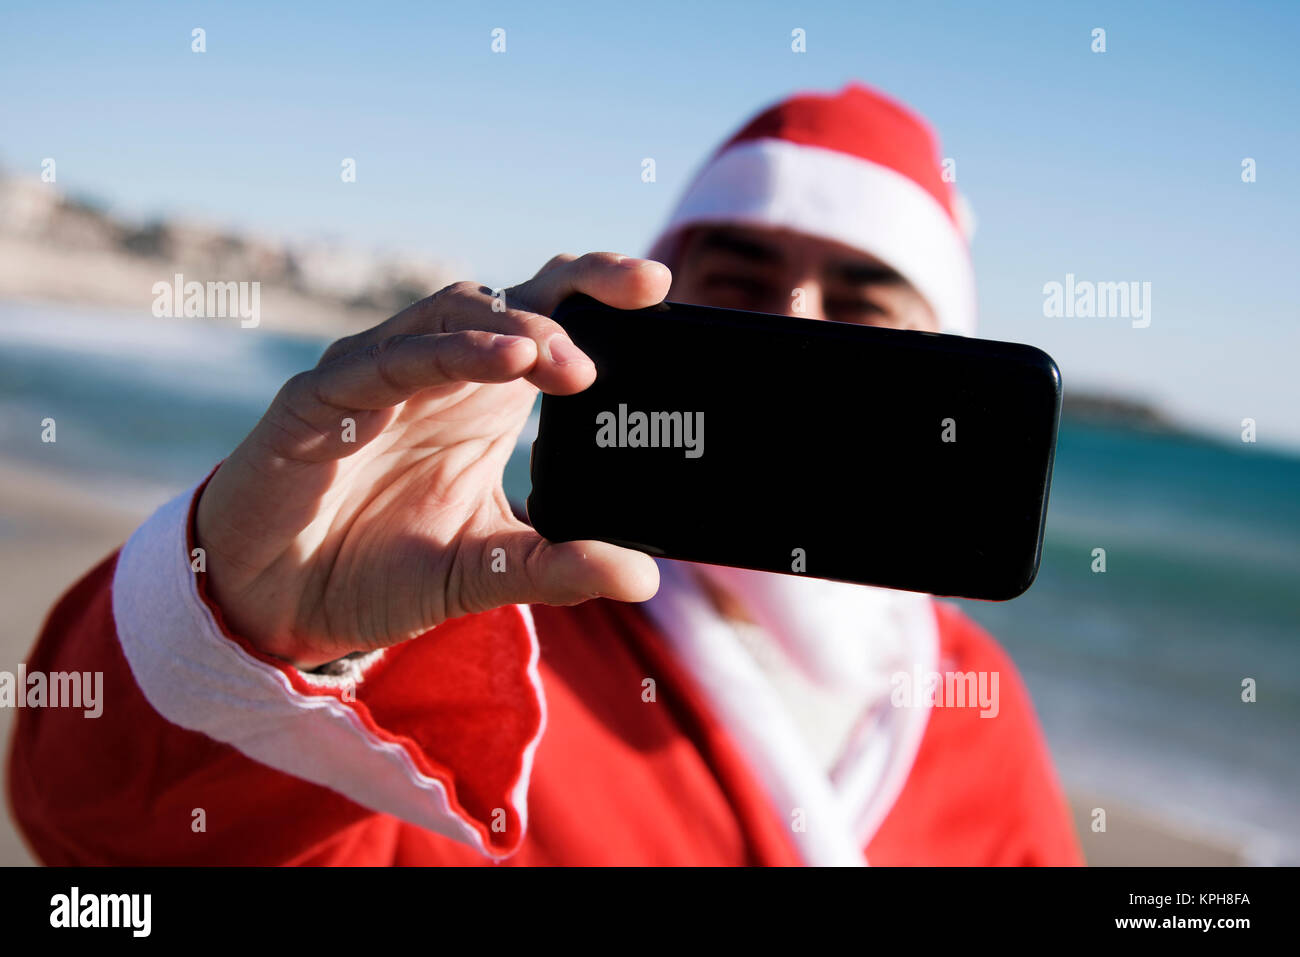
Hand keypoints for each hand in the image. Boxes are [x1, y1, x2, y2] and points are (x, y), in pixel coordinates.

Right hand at [194, 253, 669, 668]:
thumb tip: (643, 578)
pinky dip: (439, 356)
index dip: (596, 292)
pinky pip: (380, 361)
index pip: (546, 323)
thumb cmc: (375, 571)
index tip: (660, 286)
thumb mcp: (481, 573)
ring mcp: (377, 380)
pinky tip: (495, 363)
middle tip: (638, 297)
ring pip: (449, 316)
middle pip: (510, 298)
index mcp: (483, 402)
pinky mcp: (317, 401)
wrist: (274, 607)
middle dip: (575, 288)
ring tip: (561, 357)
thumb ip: (556, 569)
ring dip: (512, 327)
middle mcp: (437, 377)